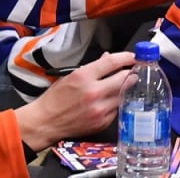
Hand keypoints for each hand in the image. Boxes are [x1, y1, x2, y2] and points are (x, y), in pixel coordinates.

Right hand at [15, 51, 136, 150]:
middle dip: (131, 72)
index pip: (112, 62)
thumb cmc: (55, 99)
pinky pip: (118, 108)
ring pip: (124, 94)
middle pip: (124, 78)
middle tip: (133, 70)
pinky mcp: (102, 122)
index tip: (133, 56)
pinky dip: (118, 102)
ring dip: (127, 88)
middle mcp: (93, 93)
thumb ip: (92, 68)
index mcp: (83, 77)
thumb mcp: (70, 76)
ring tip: (126, 84)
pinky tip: (114, 99)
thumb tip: (108, 58)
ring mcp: (99, 109)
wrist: (45, 122)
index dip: (126, 57)